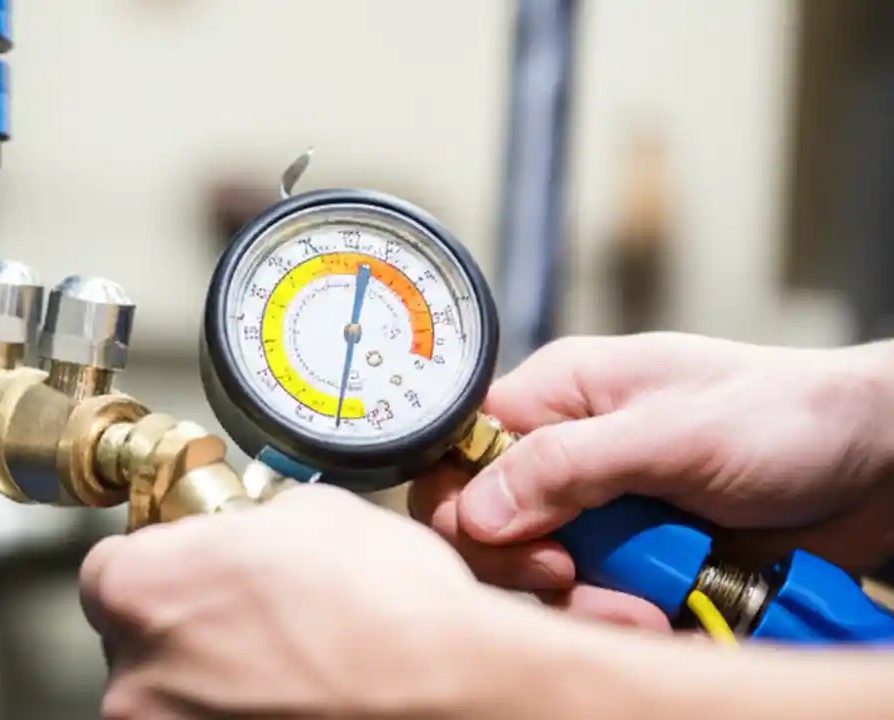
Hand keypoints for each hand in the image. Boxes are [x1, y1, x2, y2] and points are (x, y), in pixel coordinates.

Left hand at [81, 485, 576, 718]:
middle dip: (184, 627)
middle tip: (249, 619)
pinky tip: (294, 701)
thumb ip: (251, 526)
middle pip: (134, 640)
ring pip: (170, 700)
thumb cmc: (390, 611)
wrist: (452, 691)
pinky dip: (238, 717)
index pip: (109, 569)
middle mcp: (136, 676)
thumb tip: (250, 536)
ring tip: (284, 667)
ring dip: (210, 683)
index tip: (193, 567)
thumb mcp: (313, 514)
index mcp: (142, 589)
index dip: (161, 565)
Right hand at [410, 332, 893, 627]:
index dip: (465, 497)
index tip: (509, 534)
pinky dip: (621, 617)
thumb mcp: (672, 433)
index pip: (464, 446)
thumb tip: (475, 508)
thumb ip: (566, 466)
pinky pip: (594, 600)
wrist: (875, 466)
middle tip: (572, 569)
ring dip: (586, 599)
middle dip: (527, 559)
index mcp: (561, 395)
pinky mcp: (635, 555)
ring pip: (541, 571)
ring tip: (643, 601)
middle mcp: (568, 451)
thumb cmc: (786, 416)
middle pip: (491, 521)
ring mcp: (601, 508)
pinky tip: (660, 612)